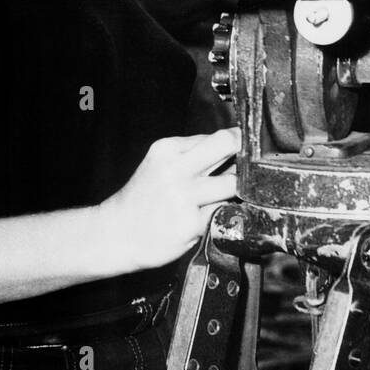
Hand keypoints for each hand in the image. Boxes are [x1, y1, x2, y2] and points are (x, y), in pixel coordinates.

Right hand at [99, 126, 240, 269]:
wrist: (116, 233)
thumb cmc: (144, 198)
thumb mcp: (160, 164)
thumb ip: (193, 154)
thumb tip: (233, 147)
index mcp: (167, 149)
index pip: (216, 135)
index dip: (237, 142)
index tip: (249, 148)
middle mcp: (175, 168)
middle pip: (227, 144)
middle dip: (245, 153)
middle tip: (253, 164)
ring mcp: (183, 196)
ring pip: (231, 183)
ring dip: (234, 190)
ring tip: (222, 197)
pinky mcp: (190, 223)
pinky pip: (222, 212)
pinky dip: (223, 213)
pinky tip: (208, 216)